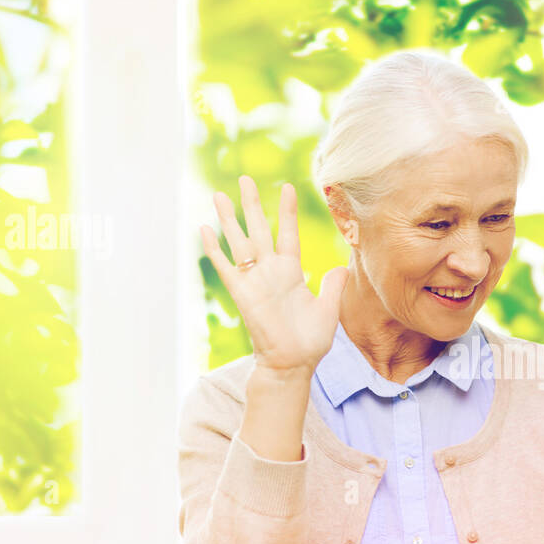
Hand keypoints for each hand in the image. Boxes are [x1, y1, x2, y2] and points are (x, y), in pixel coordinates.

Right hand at [201, 176, 348, 375]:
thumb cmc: (310, 341)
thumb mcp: (329, 309)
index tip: (287, 187)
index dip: (287, 212)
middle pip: (259, 230)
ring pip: (239, 242)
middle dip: (252, 205)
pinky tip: (203, 229)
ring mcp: (255, 281)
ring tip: (219, 195)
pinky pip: (225, 267)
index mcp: (292, 272)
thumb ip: (333, 286)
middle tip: (244, 179)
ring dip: (229, 220)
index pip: (288, 234)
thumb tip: (341, 267)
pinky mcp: (242, 293)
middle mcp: (271, 272)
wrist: (293, 364)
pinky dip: (214, 249)